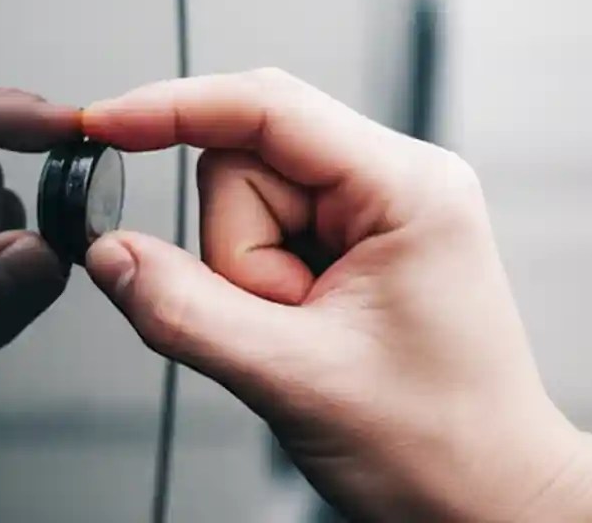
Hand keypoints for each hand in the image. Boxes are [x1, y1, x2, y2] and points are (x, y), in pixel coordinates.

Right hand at [81, 68, 581, 520]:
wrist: (486, 498)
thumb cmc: (439, 444)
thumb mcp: (294, 379)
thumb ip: (186, 311)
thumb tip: (110, 254)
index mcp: (405, 188)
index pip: (266, 107)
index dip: (174, 109)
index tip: (105, 124)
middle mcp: (394, 183)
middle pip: (243, 163)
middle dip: (235, 251)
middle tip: (281, 320)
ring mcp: (373, 212)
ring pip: (242, 204)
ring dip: (246, 276)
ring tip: (300, 335)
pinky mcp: (352, 242)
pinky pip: (261, 235)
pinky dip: (255, 283)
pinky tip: (299, 326)